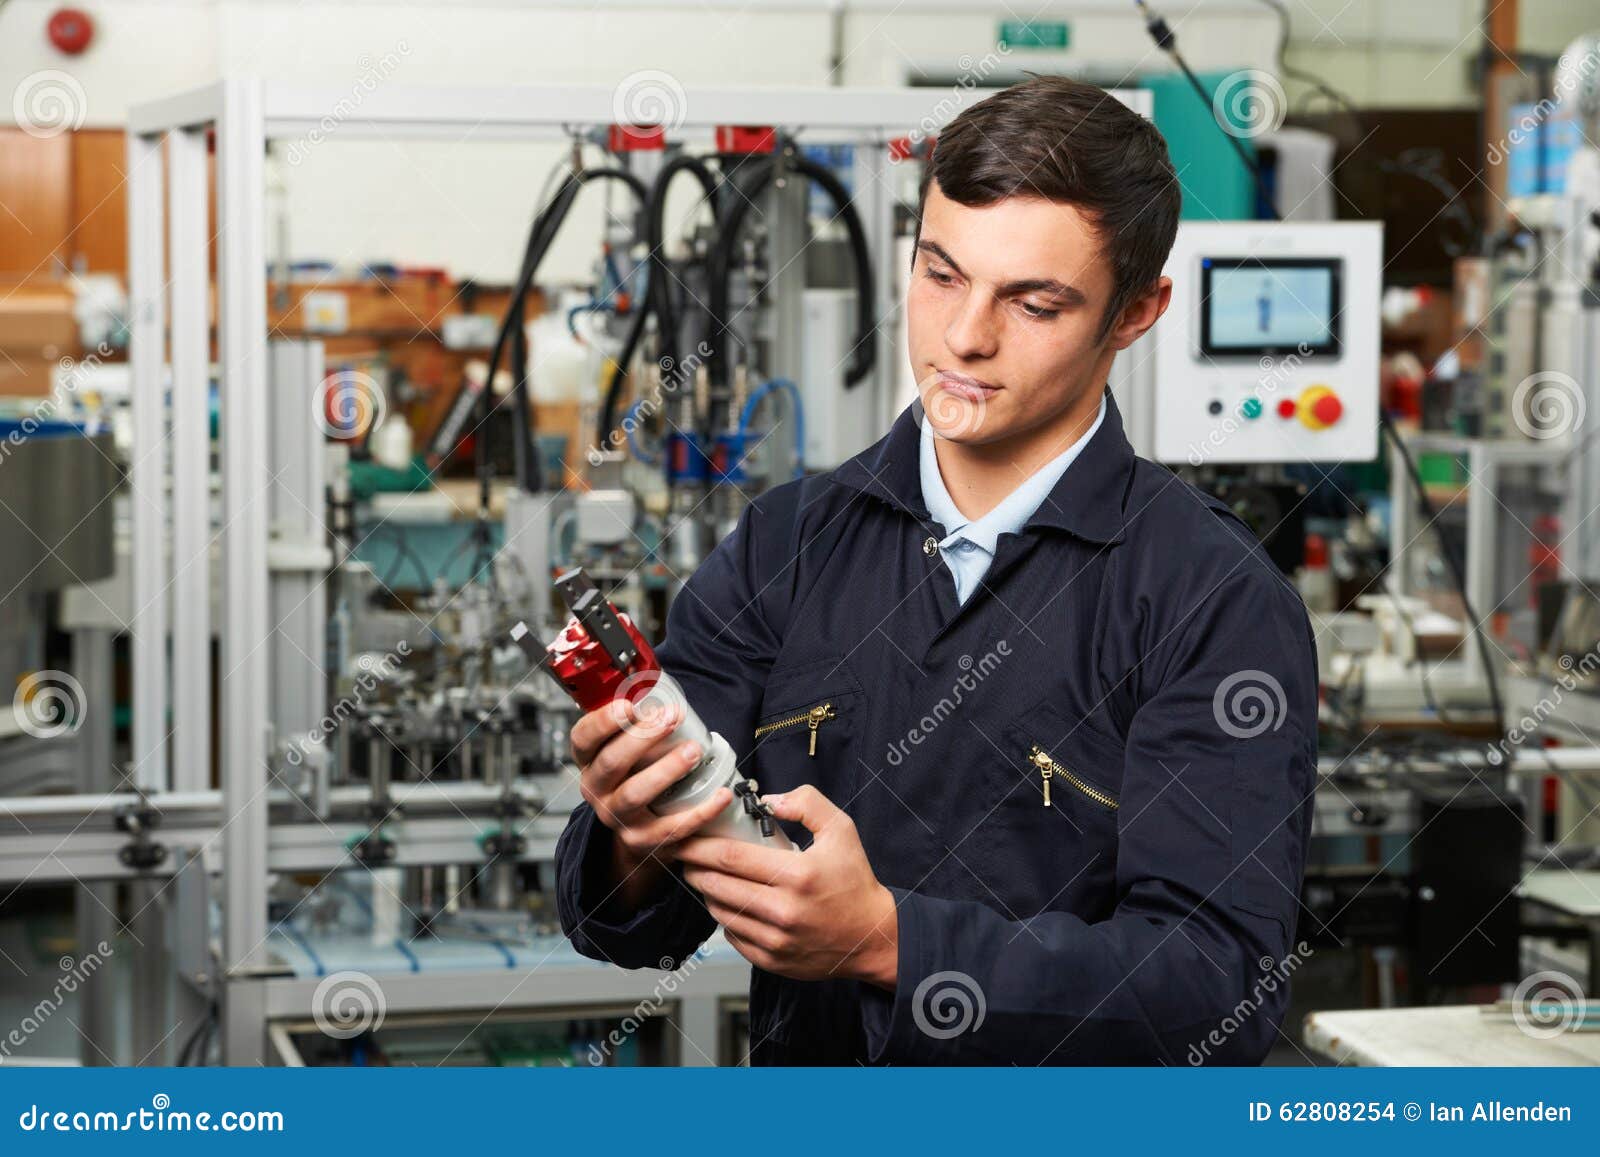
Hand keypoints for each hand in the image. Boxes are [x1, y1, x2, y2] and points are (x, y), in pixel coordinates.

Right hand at [570, 698, 732, 906]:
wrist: (638, 832)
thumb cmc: (637, 778)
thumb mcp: (628, 751)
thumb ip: (639, 724)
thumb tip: (668, 690)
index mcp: (590, 762)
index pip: (582, 738)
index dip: (602, 721)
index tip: (629, 705)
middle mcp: (597, 791)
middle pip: (611, 763)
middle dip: (642, 738)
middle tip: (671, 718)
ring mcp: (618, 818)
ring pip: (636, 794)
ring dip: (666, 770)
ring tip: (693, 752)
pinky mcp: (644, 842)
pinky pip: (672, 829)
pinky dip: (700, 812)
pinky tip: (721, 795)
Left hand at [675, 785, 897, 988]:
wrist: (872, 936)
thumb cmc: (855, 881)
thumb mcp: (841, 830)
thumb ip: (807, 804)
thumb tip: (770, 801)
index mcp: (798, 875)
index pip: (732, 857)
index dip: (700, 846)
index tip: (685, 838)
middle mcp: (784, 911)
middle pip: (719, 886)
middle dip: (695, 868)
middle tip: (686, 855)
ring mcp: (777, 940)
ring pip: (722, 913)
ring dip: (706, 892)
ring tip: (704, 877)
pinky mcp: (773, 960)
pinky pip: (734, 937)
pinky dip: (725, 918)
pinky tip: (727, 903)